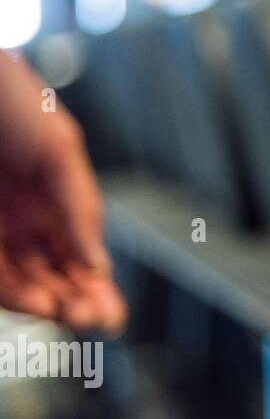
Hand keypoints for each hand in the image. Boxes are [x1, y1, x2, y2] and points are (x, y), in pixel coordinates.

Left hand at [0, 53, 125, 329]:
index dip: (98, 289)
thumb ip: (80, 207)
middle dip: (76, 303)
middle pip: (53, 276)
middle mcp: (23, 218)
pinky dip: (12, 293)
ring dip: (44, 304)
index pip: (81, 257)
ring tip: (62, 312)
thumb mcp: (60, 147)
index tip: (112, 315)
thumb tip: (98, 263)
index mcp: (55, 198)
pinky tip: (36, 300)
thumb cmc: (10, 98)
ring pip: (20, 282)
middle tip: (91, 319)